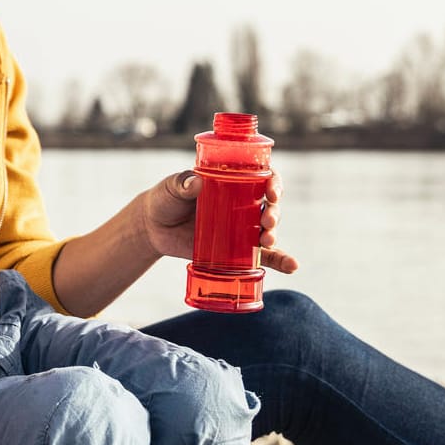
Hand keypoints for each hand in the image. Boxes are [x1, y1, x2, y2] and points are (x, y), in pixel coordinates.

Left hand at [143, 170, 298, 274]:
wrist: (153, 228)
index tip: (272, 191)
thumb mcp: (171, 187)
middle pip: (269, 206)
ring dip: (274, 235)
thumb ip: (181, 183)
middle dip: (274, 213)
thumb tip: (194, 182)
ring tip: (266, 241)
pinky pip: (263, 257)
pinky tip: (292, 266)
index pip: (262, 178)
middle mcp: (242, 204)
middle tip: (267, 221)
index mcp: (232, 182)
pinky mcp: (236, 250)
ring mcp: (240, 228)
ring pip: (267, 230)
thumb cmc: (164, 199)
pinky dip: (279, 261)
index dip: (274, 182)